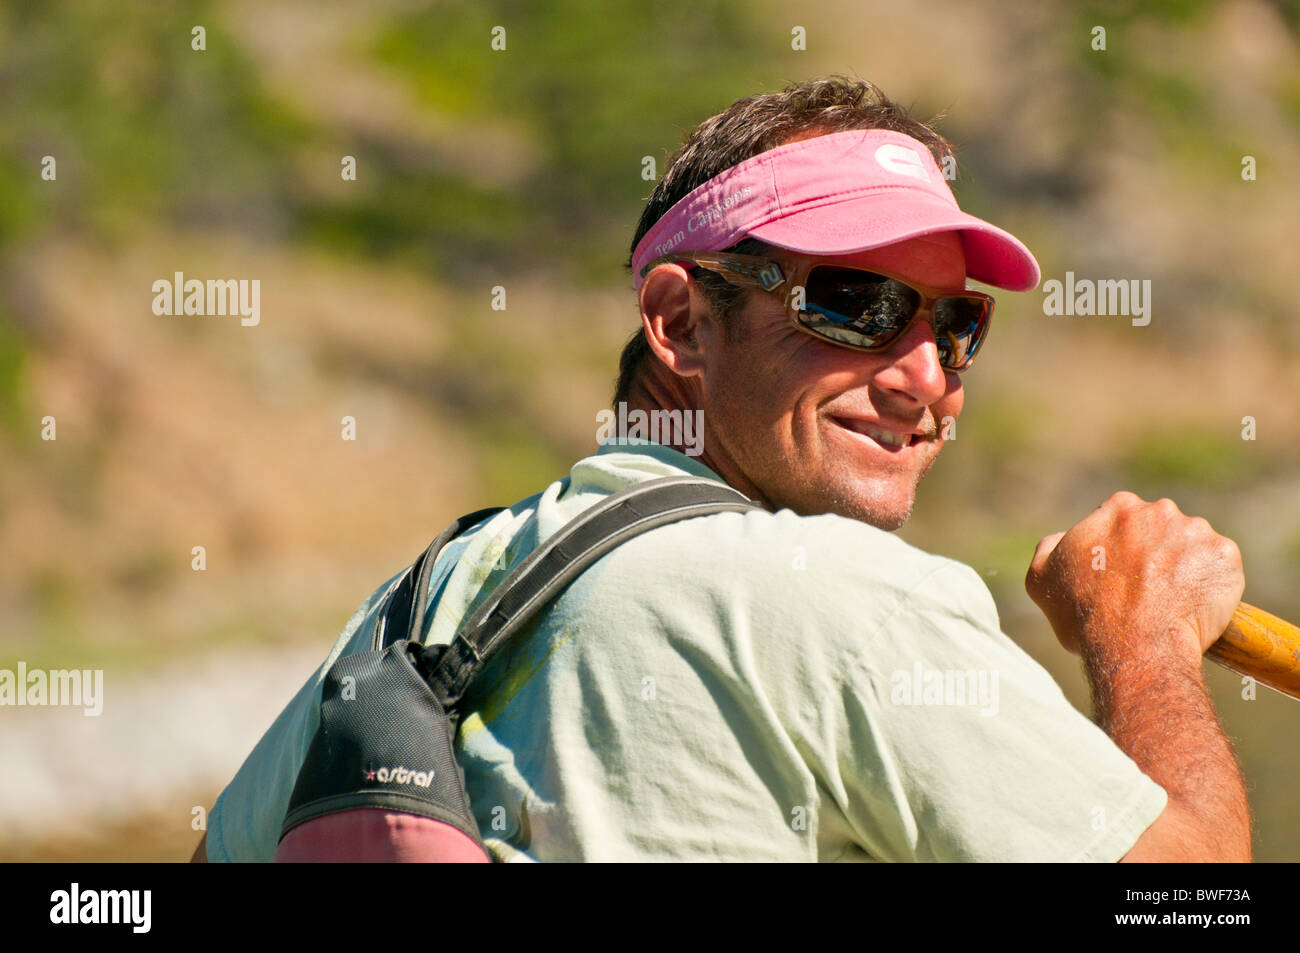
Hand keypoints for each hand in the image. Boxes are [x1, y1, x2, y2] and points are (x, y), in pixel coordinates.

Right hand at [1024, 492, 1244, 661]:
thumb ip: (1050, 547)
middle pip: (1160, 528)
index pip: (1121, 519)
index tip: (1118, 573)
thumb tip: (1061, 539)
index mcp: (1118, 508)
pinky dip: (1211, 583)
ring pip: (1192, 546)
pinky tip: (1193, 606)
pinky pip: (1220, 567)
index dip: (1118, 547)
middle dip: (1154, 553)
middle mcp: (1160, 510)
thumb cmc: (1084, 615)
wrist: (1135, 647)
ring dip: (1184, 566)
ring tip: (1170, 602)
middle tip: (1145, 590)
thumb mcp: (1041, 578)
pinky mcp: (1226, 557)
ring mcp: (1197, 532)